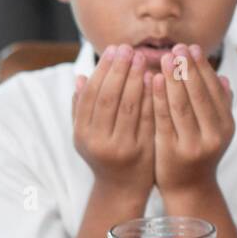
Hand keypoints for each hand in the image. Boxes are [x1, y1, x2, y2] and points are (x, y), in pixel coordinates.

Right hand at [71, 45, 154, 196]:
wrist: (122, 188)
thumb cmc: (105, 153)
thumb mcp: (86, 134)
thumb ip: (82, 108)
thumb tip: (80, 77)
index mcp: (83, 133)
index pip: (92, 95)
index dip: (103, 71)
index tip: (113, 50)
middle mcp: (99, 141)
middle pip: (109, 98)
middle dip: (119, 70)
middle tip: (129, 49)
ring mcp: (122, 147)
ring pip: (129, 107)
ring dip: (136, 79)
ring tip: (143, 59)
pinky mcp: (143, 151)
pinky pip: (147, 118)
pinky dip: (151, 98)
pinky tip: (156, 80)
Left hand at [151, 43, 233, 198]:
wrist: (189, 189)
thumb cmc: (200, 152)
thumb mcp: (216, 130)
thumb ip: (220, 105)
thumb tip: (224, 77)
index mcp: (226, 125)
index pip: (214, 90)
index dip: (202, 67)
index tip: (191, 48)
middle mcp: (215, 135)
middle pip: (199, 94)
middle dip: (188, 68)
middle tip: (177, 47)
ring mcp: (194, 144)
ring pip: (182, 105)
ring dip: (173, 79)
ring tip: (164, 58)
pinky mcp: (173, 151)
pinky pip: (165, 119)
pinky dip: (158, 98)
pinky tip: (151, 81)